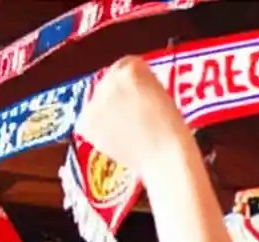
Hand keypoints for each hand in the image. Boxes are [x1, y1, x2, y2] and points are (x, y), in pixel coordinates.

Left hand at [75, 56, 187, 174]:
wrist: (166, 158)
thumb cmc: (173, 131)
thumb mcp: (162, 94)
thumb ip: (141, 85)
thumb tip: (125, 91)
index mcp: (133, 68)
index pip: (127, 66)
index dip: (135, 82)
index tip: (142, 95)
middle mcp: (110, 78)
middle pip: (110, 81)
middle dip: (118, 95)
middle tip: (135, 115)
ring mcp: (95, 100)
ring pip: (98, 102)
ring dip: (108, 112)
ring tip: (129, 130)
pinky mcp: (86, 122)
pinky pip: (88, 122)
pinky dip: (99, 130)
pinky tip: (118, 139)